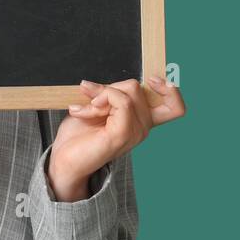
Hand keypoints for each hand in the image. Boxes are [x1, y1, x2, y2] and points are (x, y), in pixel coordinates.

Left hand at [49, 76, 186, 197]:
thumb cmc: (79, 136)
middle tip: (89, 97)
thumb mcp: (96, 106)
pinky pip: (122, 102)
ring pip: (130, 91)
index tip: (151, 79)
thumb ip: (107, 93)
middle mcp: (143, 128)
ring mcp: (135, 132)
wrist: (64, 160)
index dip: (170, 89)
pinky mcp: (123, 134)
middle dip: (109, 86)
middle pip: (139, 87)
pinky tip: (82, 112)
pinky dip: (101, 99)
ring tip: (83, 109)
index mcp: (141, 121)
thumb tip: (97, 83)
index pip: (175, 107)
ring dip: (100, 94)